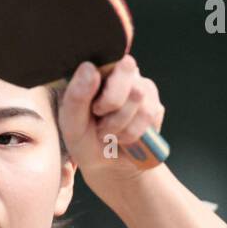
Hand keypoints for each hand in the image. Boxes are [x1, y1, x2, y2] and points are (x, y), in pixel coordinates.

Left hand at [57, 54, 166, 195]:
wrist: (107, 166)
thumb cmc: (84, 140)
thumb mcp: (71, 123)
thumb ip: (76, 96)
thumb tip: (90, 68)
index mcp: (95, 71)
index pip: (108, 60)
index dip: (104, 89)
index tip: (94, 109)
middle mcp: (120, 72)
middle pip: (128, 76)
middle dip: (113, 109)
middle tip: (100, 122)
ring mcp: (140, 87)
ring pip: (139, 98)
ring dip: (120, 125)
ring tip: (109, 132)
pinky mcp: (155, 105)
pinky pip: (149, 116)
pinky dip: (132, 133)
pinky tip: (123, 137)